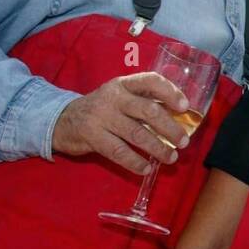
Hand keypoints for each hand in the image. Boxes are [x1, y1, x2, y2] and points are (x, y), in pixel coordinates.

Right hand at [53, 72, 190, 173]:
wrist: (63, 119)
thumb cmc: (103, 109)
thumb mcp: (120, 97)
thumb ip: (145, 101)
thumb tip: (180, 117)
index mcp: (124, 84)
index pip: (150, 81)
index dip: (170, 92)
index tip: (185, 107)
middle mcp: (114, 97)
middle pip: (148, 110)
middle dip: (170, 127)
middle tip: (184, 142)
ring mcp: (102, 116)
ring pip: (136, 134)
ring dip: (158, 148)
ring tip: (171, 157)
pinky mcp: (92, 136)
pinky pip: (119, 151)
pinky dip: (135, 162)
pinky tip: (146, 168)